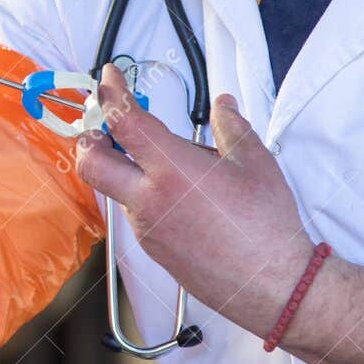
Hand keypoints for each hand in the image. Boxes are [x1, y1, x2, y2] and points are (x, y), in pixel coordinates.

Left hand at [74, 63, 316, 335]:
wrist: (273, 286)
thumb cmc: (267, 226)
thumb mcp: (255, 163)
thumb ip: (232, 127)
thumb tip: (224, 106)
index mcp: (172, 169)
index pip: (123, 121)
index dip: (110, 93)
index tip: (109, 78)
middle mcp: (149, 199)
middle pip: (91, 162)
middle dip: (89, 137)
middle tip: (105, 124)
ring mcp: (147, 228)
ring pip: (114, 190)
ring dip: (123, 169)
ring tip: (164, 162)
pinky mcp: (154, 249)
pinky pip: (136, 215)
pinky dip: (144, 196)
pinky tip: (178, 196)